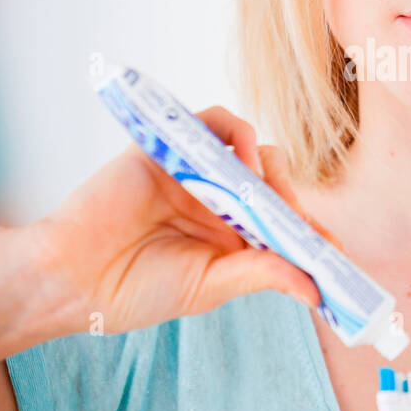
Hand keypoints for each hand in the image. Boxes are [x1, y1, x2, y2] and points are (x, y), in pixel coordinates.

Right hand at [36, 106, 341, 337]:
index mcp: (232, 236)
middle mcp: (219, 199)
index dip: (312, 232)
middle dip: (294, 202)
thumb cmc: (137, 289)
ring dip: (268, 168)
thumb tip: (315, 287)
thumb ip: (261, 274)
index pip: (285, 223)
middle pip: (276, 181)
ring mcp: (197, 170)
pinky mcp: (171, 146)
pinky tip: (240, 160)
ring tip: (266, 199)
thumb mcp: (210, 287)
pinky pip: (214, 121)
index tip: (336, 251)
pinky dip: (236, 133)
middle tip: (298, 227)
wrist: (74, 278)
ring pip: (251, 148)